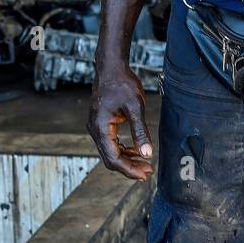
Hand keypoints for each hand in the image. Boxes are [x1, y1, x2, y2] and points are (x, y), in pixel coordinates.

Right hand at [88, 62, 153, 181]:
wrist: (111, 69)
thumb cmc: (122, 84)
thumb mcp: (135, 108)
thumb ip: (141, 132)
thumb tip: (147, 154)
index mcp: (100, 128)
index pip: (113, 158)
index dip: (129, 169)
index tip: (145, 174)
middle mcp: (95, 130)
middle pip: (110, 158)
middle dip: (129, 167)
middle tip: (148, 172)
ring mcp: (96, 127)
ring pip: (110, 152)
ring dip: (127, 160)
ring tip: (145, 164)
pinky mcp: (101, 124)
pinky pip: (111, 143)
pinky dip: (123, 150)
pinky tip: (136, 151)